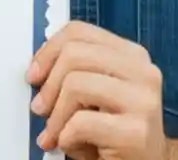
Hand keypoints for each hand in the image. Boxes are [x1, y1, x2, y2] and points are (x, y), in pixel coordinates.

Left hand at [27, 21, 165, 159]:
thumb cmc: (115, 133)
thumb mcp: (97, 93)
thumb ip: (78, 71)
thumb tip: (38, 66)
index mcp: (132, 56)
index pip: (80, 32)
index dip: (48, 51)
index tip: (34, 74)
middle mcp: (143, 73)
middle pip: (75, 54)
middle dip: (48, 84)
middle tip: (40, 108)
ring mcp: (143, 102)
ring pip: (75, 84)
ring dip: (55, 115)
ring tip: (56, 133)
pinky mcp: (136, 133)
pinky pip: (80, 122)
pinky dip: (65, 137)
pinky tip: (72, 145)